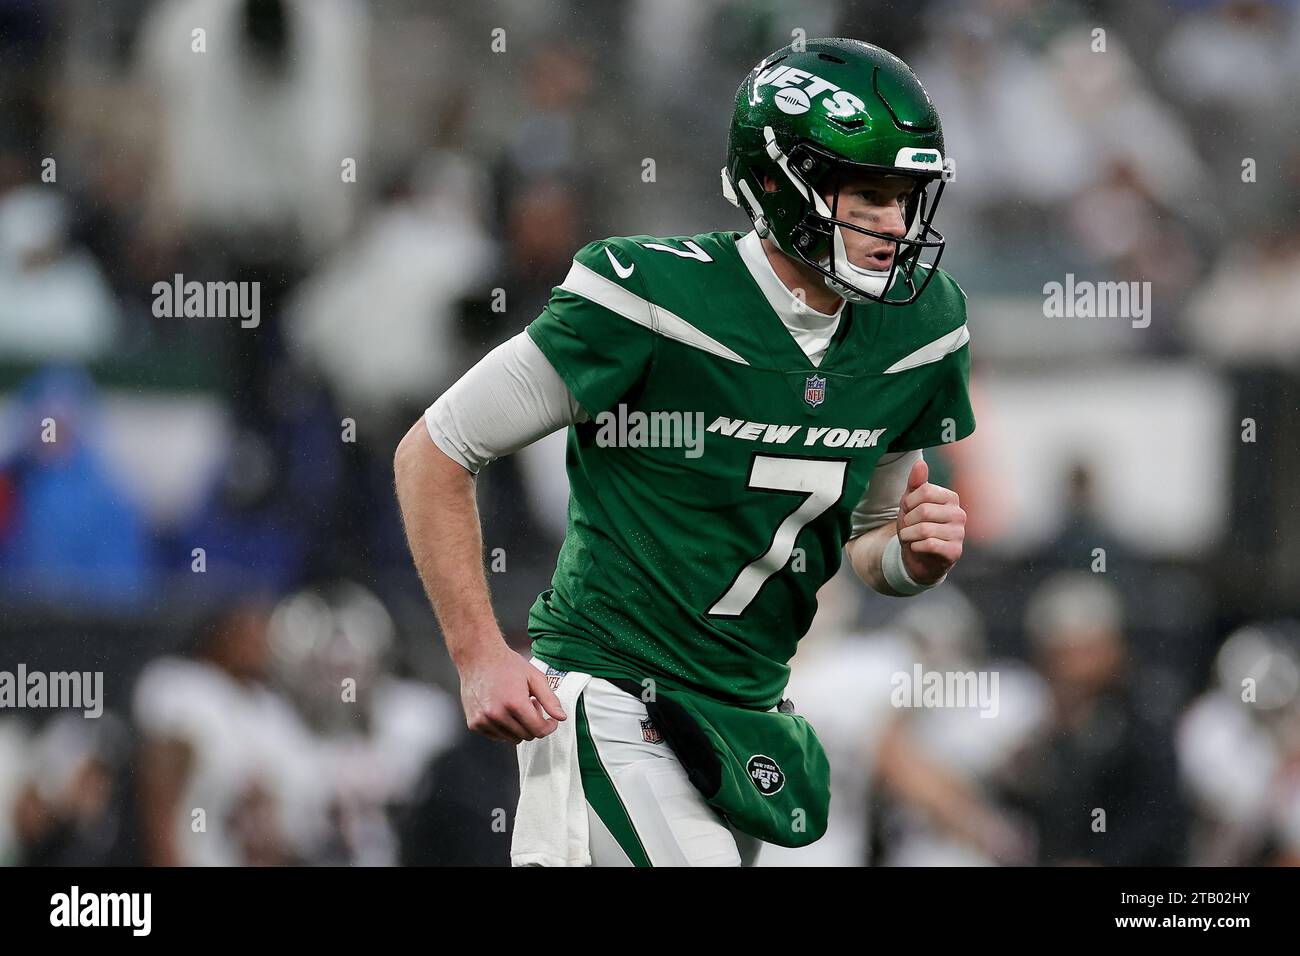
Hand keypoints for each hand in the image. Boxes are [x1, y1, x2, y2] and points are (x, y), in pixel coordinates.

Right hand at [456, 639, 566, 743]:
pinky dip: (504, 728)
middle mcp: (497, 714)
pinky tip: (503, 710)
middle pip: (526, 736)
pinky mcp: (474, 724)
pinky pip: (497, 736)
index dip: (549, 727)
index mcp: (514, 703)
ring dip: (519, 726)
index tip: (550, 720)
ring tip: (516, 706)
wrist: (478, 657)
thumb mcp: (535, 677)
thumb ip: (550, 699)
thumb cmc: (508, 665)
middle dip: (533, 724)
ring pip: (512, 739)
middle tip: (531, 704)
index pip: (538, 730)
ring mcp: (483, 720)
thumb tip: (562, 718)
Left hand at [895, 458, 965, 584]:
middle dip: (908, 520)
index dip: (909, 502)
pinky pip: (929, 544)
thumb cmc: (915, 526)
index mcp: (951, 498)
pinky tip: (917, 547)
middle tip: (908, 527)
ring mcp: (959, 533)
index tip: (908, 511)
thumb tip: (920, 463)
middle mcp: (959, 514)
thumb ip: (916, 483)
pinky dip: (915, 546)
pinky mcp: (955, 551)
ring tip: (910, 537)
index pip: (925, 491)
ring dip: (908, 535)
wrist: (918, 557)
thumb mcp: (911, 503)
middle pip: (924, 510)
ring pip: (924, 529)